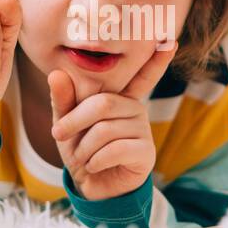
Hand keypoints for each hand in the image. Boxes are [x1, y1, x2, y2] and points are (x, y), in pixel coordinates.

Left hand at [48, 40, 177, 200]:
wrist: (91, 186)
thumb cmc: (82, 150)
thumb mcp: (66, 124)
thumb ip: (63, 100)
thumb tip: (57, 73)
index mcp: (119, 97)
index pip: (140, 75)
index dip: (156, 60)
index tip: (170, 41)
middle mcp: (135, 109)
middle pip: (102, 104)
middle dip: (74, 121)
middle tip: (59, 135)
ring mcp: (142, 130)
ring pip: (105, 130)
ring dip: (83, 148)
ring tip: (82, 158)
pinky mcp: (145, 152)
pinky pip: (115, 149)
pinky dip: (95, 160)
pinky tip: (94, 166)